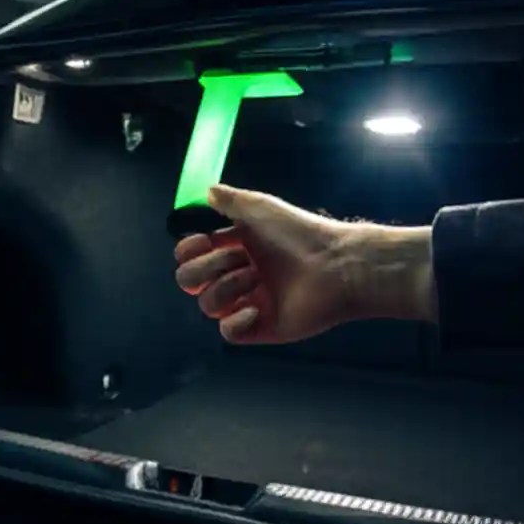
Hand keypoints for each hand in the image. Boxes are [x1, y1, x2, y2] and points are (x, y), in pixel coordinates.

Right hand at [173, 185, 436, 343]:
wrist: (335, 264)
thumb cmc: (299, 233)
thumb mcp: (260, 208)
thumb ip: (231, 201)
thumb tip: (208, 191)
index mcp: (235, 249)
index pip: (192, 256)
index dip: (188, 251)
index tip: (201, 242)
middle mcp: (237, 277)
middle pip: (190, 281)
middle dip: (207, 267)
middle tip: (240, 257)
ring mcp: (248, 303)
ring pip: (208, 304)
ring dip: (227, 287)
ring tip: (257, 277)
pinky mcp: (261, 328)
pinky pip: (228, 332)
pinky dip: (235, 321)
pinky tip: (255, 309)